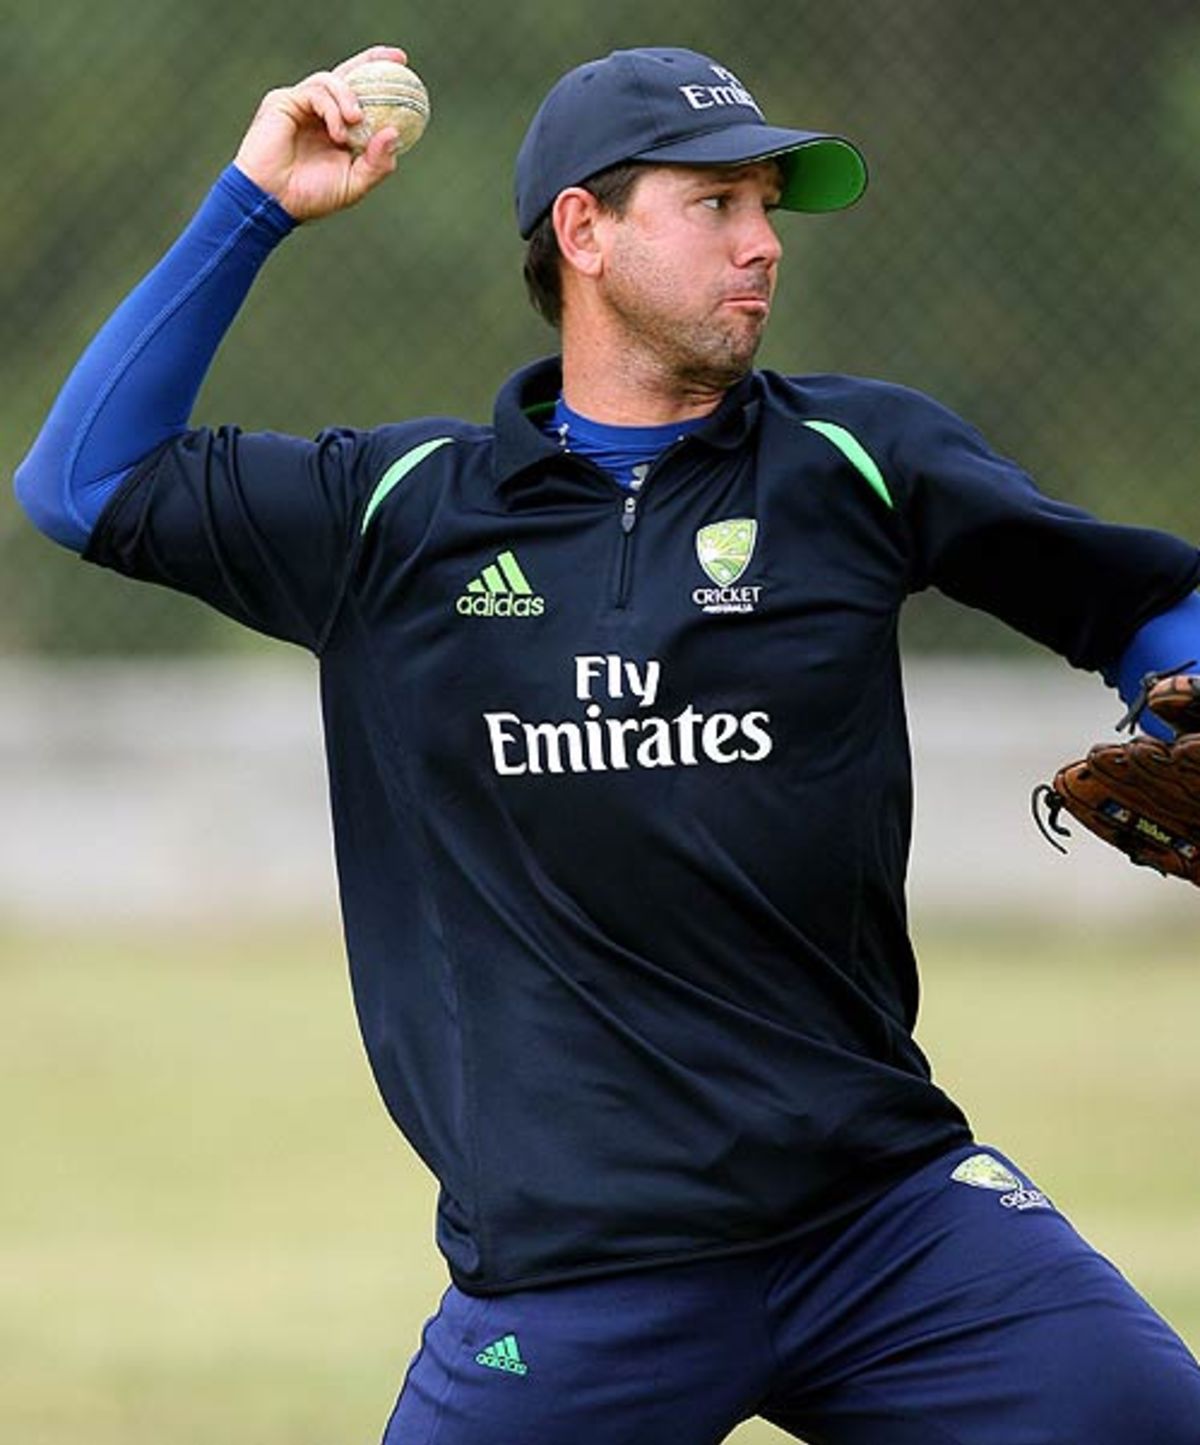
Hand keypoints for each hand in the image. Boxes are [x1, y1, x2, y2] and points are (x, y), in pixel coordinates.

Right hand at [233, 45, 409, 220]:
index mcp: (337, 128)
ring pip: (331, 80)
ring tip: (356, 120)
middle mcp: (320, 113)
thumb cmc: (309, 197)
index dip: (379, 81)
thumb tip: (393, 134)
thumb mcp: (354, 184)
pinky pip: (315, 93)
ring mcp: (301, 105)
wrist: (272, 202)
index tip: (404, 70)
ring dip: (348, 97)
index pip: (360, 97)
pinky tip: (337, 132)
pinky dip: (331, 109)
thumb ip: (376, 164)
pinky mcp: (284, 102)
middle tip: (397, 59)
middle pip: (347, 75)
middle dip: (371, 61)